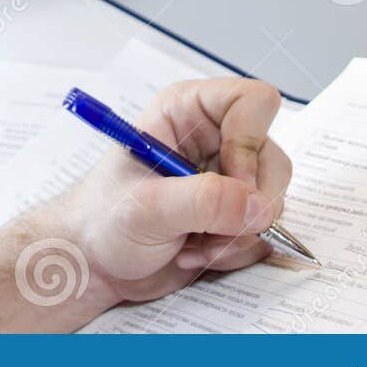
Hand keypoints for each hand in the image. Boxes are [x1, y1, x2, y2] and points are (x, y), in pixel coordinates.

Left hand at [55, 76, 292, 307]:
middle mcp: (213, 139)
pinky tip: (194, 252)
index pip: (252, 102)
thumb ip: (203, 202)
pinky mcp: (233, 214)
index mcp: (187, 112)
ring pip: (272, 199)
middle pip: (271, 157)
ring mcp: (227, 178)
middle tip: (208, 228)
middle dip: (247, 203)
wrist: (95, 264)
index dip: (250, 142)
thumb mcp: (146, 207)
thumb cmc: (102, 220)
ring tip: (190, 244)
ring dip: (236, 234)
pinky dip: (235, 250)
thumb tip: (260, 207)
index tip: (233, 181)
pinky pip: (263, 232)